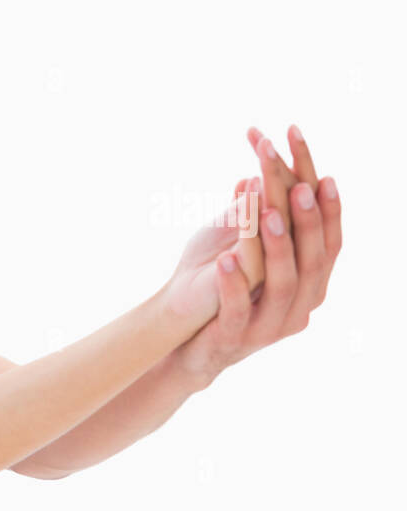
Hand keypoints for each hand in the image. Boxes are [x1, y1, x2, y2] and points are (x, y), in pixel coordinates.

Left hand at [170, 125, 340, 384]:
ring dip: (275, 246)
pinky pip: (239, 309)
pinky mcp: (235, 336)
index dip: (329, 213)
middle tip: (298, 187)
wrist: (181, 337)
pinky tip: (224, 259)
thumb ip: (253, 221)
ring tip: (266, 213)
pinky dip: (234, 283)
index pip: (327, 245)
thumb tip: (256, 173)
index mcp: (306, 285)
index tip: (324, 177)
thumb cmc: (212, 286)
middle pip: (311, 262)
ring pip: (282, 284)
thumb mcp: (237, 248)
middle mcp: (296, 307)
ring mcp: (267, 325)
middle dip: (306, 222)